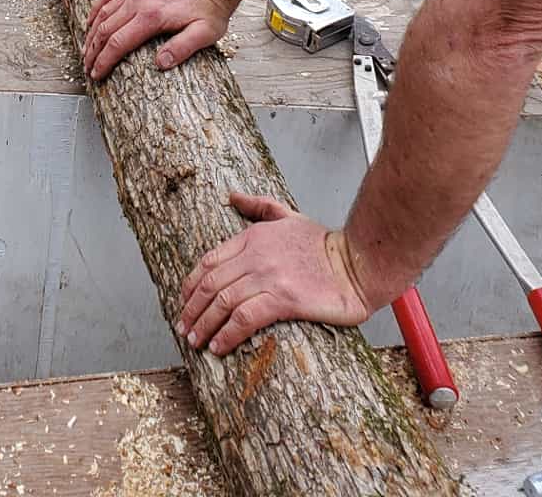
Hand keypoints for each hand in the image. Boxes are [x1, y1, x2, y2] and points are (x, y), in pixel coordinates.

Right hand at [83, 0, 235, 79]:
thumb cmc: (209, 12)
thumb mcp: (204, 34)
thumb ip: (182, 48)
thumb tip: (160, 64)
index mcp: (152, 16)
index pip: (118, 42)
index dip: (104, 60)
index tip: (96, 74)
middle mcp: (138, 0)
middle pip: (105, 29)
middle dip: (93, 51)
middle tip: (87, 68)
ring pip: (103, 13)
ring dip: (91, 33)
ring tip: (86, 51)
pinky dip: (95, 10)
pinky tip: (90, 23)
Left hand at [175, 193, 371, 356]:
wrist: (358, 263)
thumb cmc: (325, 244)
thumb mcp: (287, 215)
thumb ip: (258, 206)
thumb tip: (232, 196)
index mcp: (251, 237)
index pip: (209, 261)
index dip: (191, 284)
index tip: (183, 301)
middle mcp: (255, 255)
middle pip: (211, 284)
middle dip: (192, 308)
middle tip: (183, 328)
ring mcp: (268, 277)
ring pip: (223, 302)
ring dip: (205, 324)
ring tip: (197, 341)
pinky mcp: (284, 299)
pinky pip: (245, 318)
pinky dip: (228, 333)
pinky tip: (220, 346)